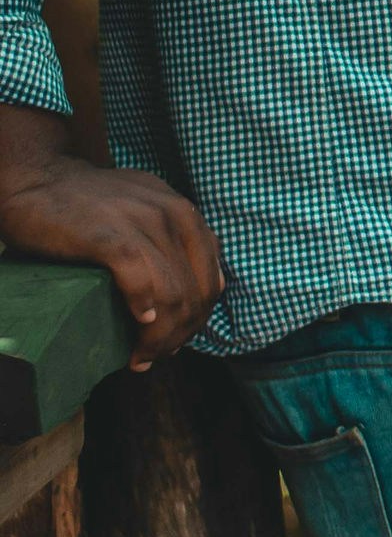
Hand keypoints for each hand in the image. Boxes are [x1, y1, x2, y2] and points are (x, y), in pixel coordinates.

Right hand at [0, 107, 226, 365]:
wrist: (36, 178)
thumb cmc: (85, 206)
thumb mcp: (143, 212)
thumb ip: (171, 241)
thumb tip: (192, 295)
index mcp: (186, 216)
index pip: (210, 281)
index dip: (196, 321)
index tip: (172, 345)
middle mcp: (174, 216)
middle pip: (196, 293)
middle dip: (180, 335)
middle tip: (152, 359)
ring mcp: (143, 224)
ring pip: (173, 294)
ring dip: (160, 336)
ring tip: (140, 357)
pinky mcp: (109, 235)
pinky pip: (140, 279)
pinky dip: (143, 308)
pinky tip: (136, 324)